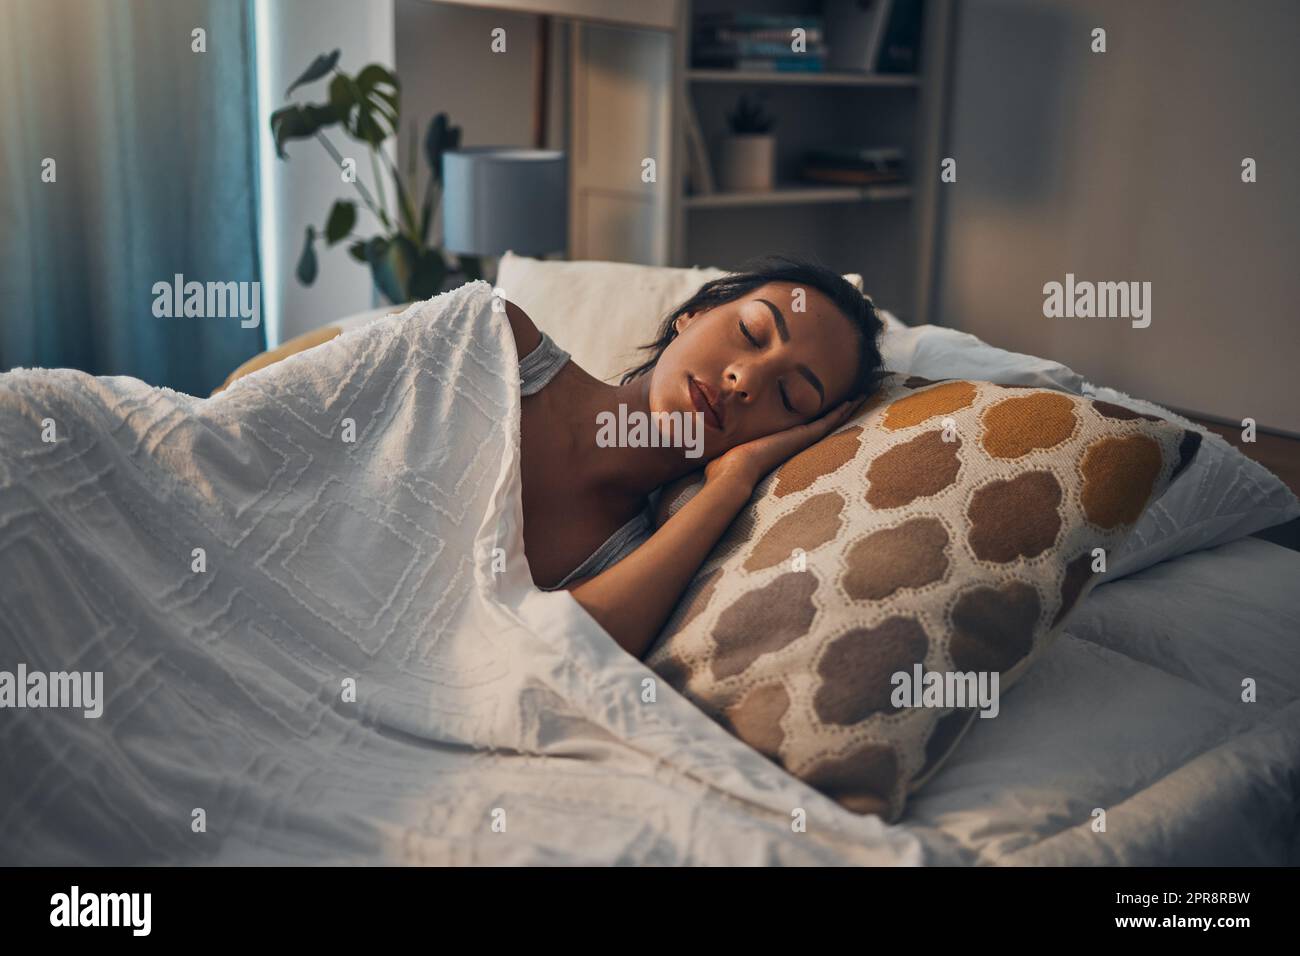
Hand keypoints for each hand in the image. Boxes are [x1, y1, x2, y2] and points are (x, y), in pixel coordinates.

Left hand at [704, 397, 864, 490]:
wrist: (731, 477)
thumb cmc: (722, 468)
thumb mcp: (724, 446)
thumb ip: (720, 441)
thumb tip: (699, 437)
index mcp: (775, 444)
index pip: (798, 429)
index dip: (812, 417)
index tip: (824, 408)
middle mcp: (790, 443)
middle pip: (819, 425)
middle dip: (836, 412)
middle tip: (854, 399)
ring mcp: (799, 441)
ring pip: (829, 423)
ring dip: (845, 410)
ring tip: (862, 397)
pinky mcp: (802, 438)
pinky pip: (827, 423)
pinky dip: (842, 412)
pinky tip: (855, 400)